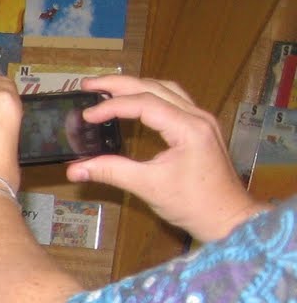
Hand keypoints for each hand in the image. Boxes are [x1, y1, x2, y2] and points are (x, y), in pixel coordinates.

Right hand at [70, 74, 265, 242]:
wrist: (227, 218)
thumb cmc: (194, 204)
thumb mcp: (148, 187)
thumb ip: (110, 171)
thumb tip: (75, 169)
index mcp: (188, 128)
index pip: (144, 104)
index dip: (112, 106)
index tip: (87, 115)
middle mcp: (197, 117)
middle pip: (154, 87)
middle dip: (119, 84)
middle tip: (88, 85)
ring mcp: (201, 120)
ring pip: (166, 89)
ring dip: (135, 86)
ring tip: (108, 88)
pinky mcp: (200, 128)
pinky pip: (174, 100)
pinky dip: (150, 96)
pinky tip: (135, 102)